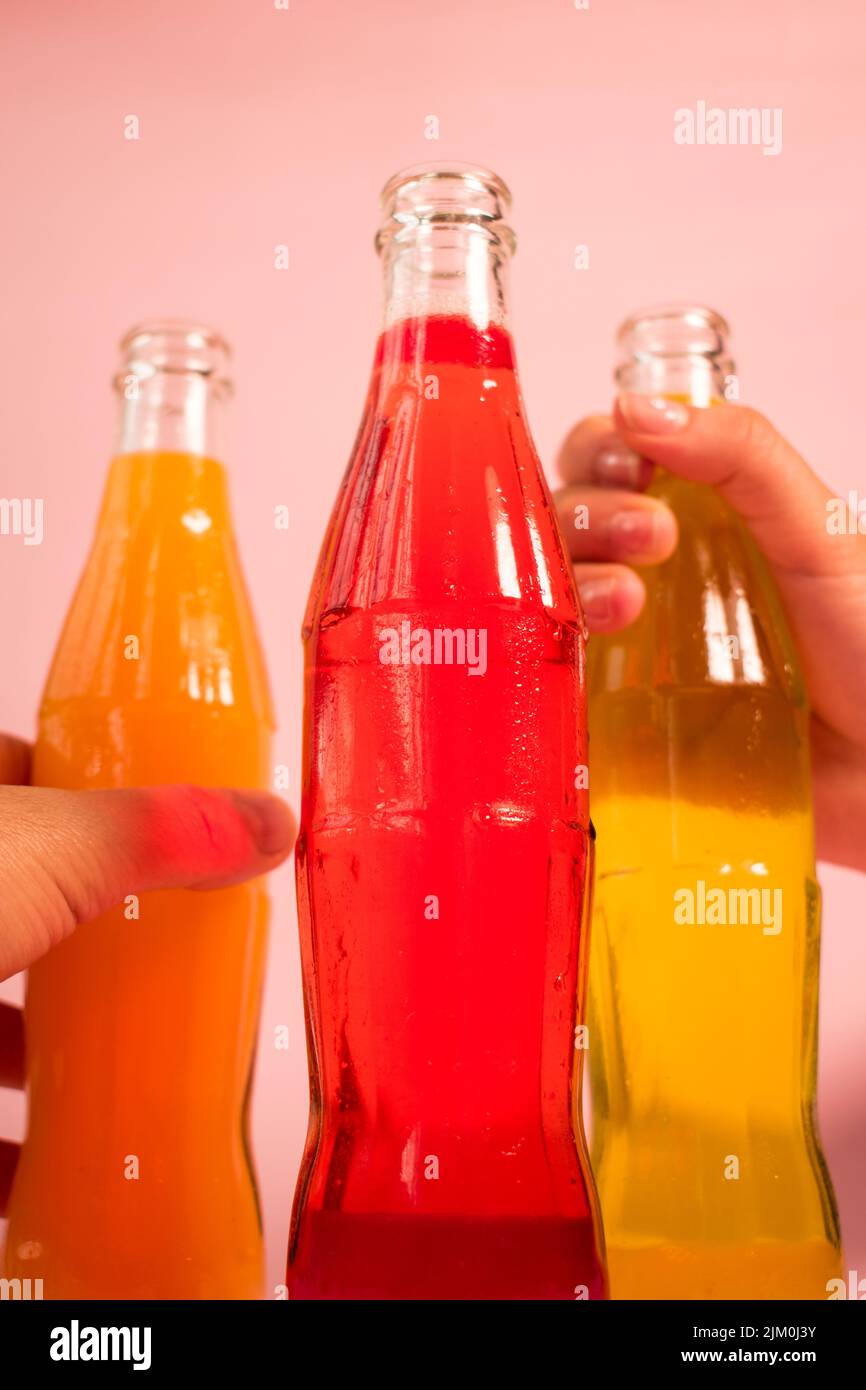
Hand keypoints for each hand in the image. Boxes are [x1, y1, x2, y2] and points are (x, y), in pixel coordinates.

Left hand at [0, 730, 294, 1209]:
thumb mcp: (51, 848)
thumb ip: (158, 831)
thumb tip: (269, 819)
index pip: (13, 767)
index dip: (80, 795)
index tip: (145, 842)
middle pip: (6, 895)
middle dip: (63, 931)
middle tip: (132, 967)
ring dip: (18, 1042)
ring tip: (84, 1077)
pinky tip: (28, 1169)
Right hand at [555, 394, 865, 873]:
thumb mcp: (820, 532)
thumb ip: (744, 457)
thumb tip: (638, 408)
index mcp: (696, 514)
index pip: (610, 455)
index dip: (601, 449)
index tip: (629, 465)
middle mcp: (649, 573)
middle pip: (567, 519)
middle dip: (590, 515)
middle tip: (650, 540)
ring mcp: (626, 645)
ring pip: (550, 590)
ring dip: (572, 580)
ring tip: (626, 605)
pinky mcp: (612, 717)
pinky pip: (551, 678)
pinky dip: (544, 658)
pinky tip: (579, 656)